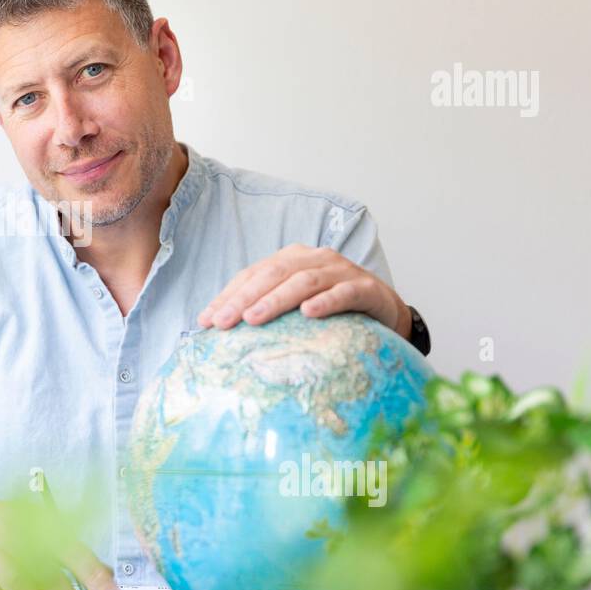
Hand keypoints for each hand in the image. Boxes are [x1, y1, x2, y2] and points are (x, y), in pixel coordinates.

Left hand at [197, 243, 410, 337]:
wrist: (385, 310)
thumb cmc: (332, 309)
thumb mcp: (295, 306)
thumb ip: (266, 310)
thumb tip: (220, 330)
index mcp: (291, 260)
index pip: (252, 275)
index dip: (228, 296)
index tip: (206, 321)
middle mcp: (314, 259)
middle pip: (273, 275)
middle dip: (244, 298)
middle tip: (223, 322)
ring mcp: (341, 271)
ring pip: (304, 281)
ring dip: (277, 299)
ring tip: (254, 319)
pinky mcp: (366, 288)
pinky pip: (343, 293)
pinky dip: (325, 301)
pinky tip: (308, 313)